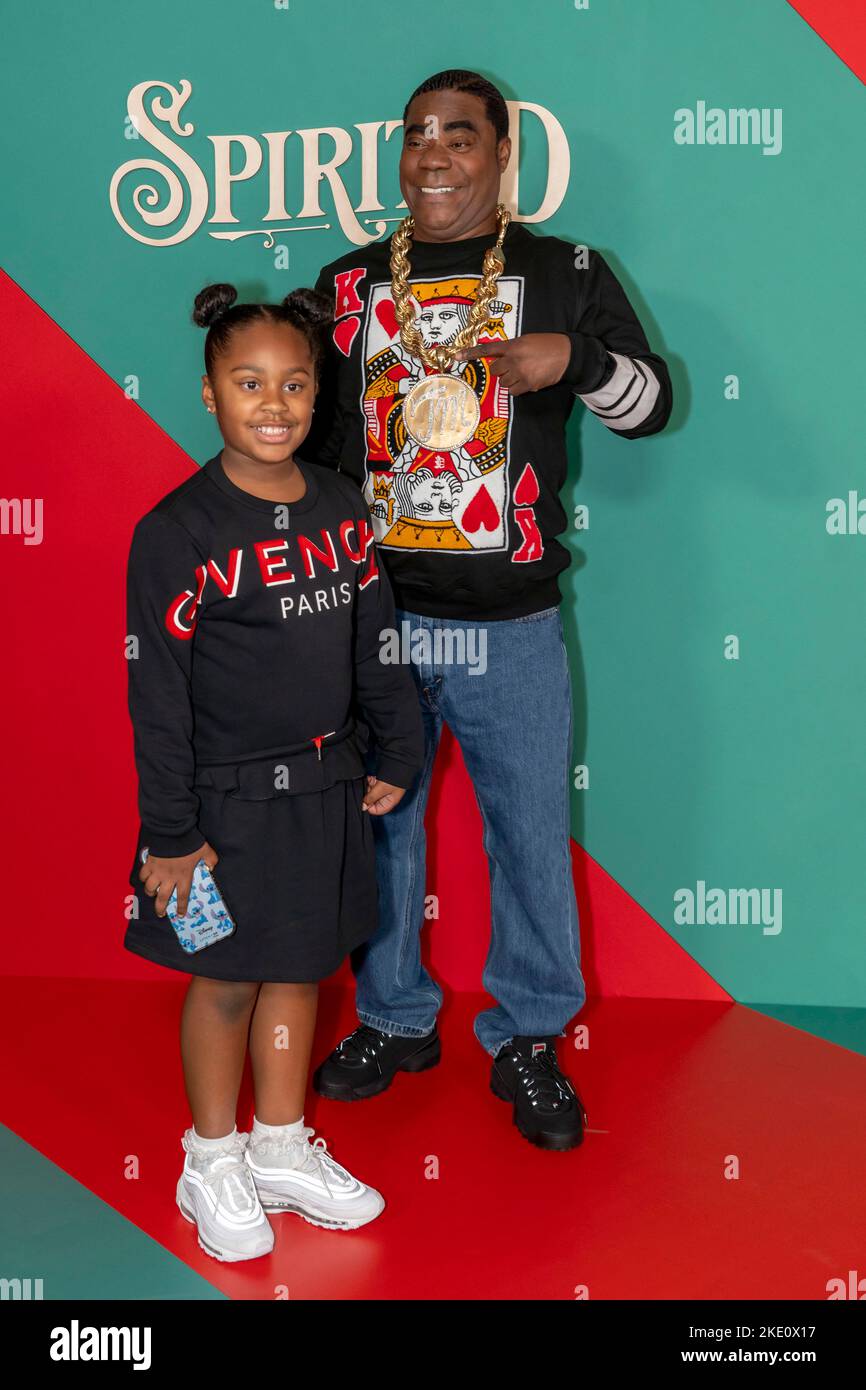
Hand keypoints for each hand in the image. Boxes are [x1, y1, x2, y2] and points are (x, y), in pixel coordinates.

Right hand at [139, 841, 216, 917]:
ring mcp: (157, 871)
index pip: (182, 896)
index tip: (180, 914)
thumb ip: (210, 860)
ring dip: (151, 893)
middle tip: (161, 913)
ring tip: (153, 894)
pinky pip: (142, 875)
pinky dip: (143, 878)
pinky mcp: (149, 863)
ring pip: (149, 888)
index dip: (181, 907)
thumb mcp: (206, 851)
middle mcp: (169, 877)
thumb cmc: (190, 843)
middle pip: (162, 898)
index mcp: (183, 876)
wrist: (174, 832)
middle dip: (160, 908)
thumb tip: (212, 867)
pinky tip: (145, 878)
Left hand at [362, 776, 405, 815]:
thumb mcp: (380, 790)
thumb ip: (370, 798)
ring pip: (372, 791)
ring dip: (370, 786)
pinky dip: (371, 780)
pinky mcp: (383, 782)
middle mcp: (388, 797)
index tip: (365, 801)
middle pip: (373, 801)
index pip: (377, 811)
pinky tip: (374, 777)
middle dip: (370, 793)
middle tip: (372, 788)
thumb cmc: (396, 778)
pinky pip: (373, 784)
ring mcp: (385, 789)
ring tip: (374, 781)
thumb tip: (363, 807)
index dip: (369, 807)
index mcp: (390, 802)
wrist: (400, 764)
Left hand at [452, 333, 571, 394]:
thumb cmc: (547, 345)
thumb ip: (512, 349)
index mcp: (513, 345)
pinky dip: (518, 388)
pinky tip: (528, 380)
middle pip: (495, 370)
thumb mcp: (527, 340)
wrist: (567, 354)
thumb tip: (501, 360)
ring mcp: (521, 373)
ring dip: (510, 380)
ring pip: (504, 382)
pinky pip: (514, 391)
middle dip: (502, 370)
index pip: (488, 349)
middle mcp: (514, 359)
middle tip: (514, 367)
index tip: (457, 356)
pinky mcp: (528, 385)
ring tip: (524, 373)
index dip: (471, 353)